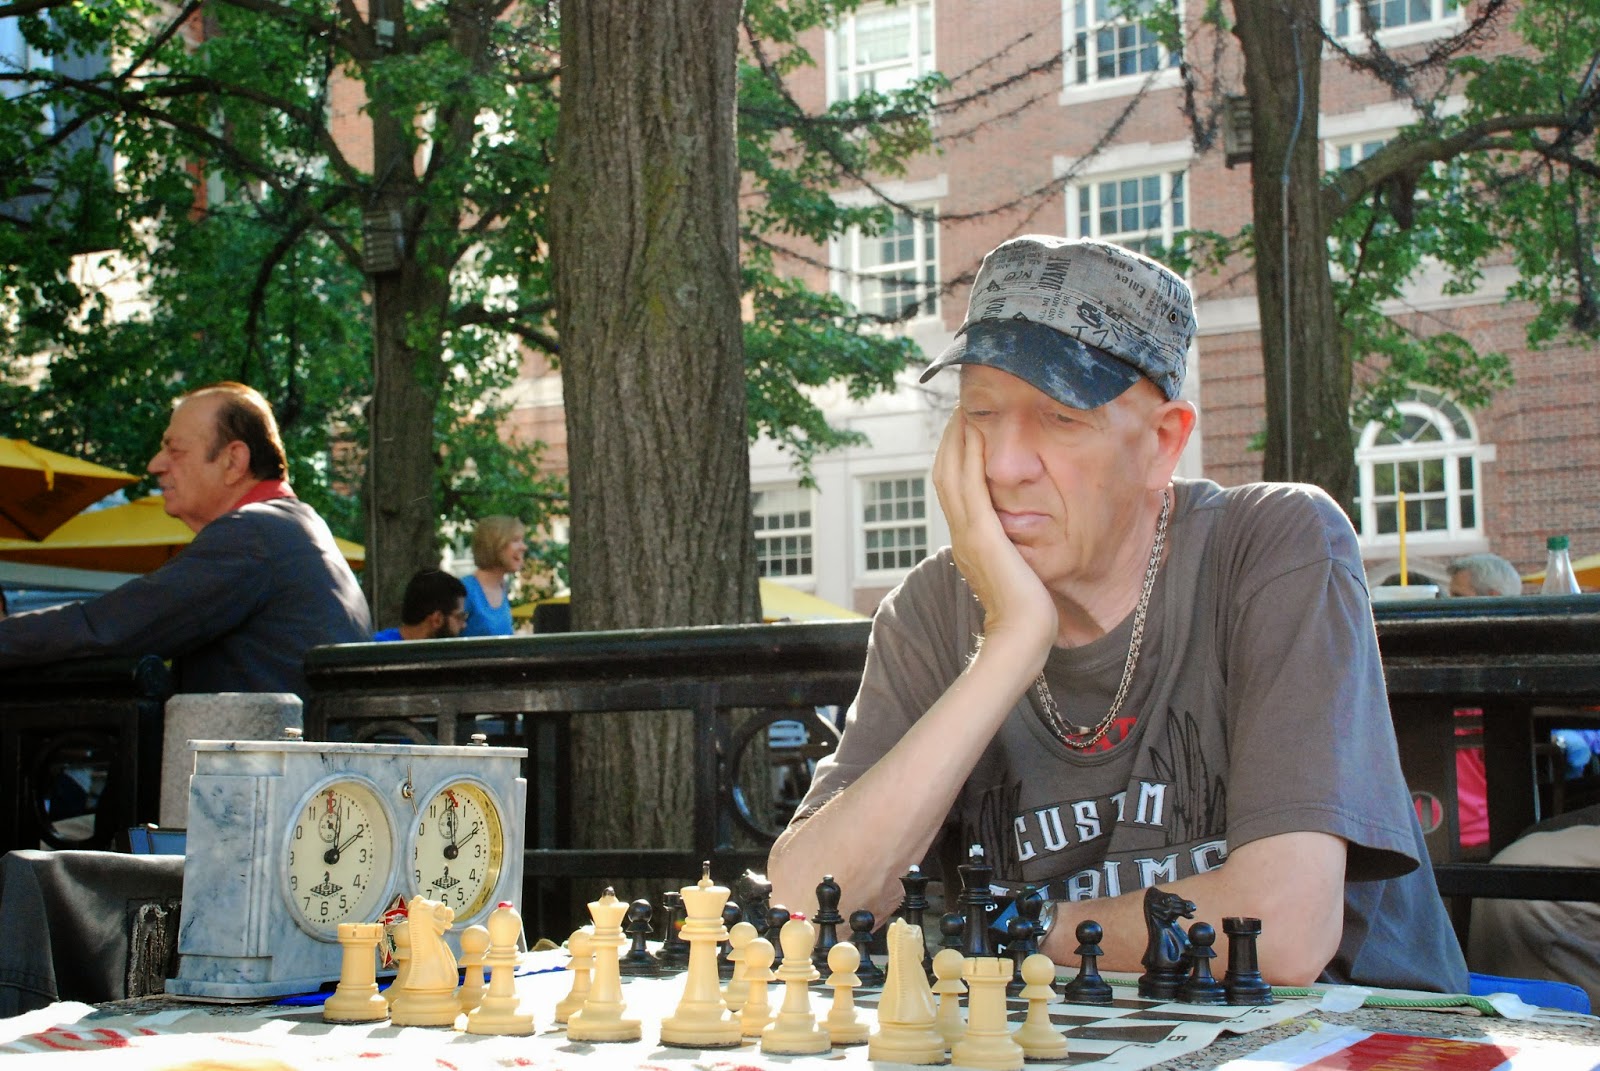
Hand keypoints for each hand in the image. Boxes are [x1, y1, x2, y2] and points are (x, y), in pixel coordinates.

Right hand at [933, 410, 1055, 664]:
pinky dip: (970, 458)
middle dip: (951, 439)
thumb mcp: (1017, 571)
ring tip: (965, 411)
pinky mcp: (982, 537)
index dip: (956, 455)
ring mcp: (968, 536)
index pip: (953, 488)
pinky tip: (977, 434)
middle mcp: (961, 535)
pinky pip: (970, 487)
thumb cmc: (1029, 611)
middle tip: (960, 409)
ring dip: (957, 440)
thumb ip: (1013, 550)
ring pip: (951, 475)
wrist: (1023, 637)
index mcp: (967, 541)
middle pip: (944, 474)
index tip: (966, 427)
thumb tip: (1023, 535)